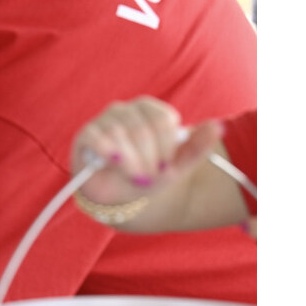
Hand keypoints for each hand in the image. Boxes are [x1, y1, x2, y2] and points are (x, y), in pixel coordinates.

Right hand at [71, 96, 222, 205]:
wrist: (120, 195)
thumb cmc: (150, 174)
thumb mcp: (178, 166)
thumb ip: (199, 146)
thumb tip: (219, 126)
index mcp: (150, 110)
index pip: (162, 121)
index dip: (167, 148)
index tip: (167, 166)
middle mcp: (126, 110)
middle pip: (142, 130)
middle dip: (149, 160)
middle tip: (151, 177)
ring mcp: (104, 120)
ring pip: (120, 135)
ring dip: (132, 162)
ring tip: (135, 176)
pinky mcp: (86, 134)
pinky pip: (98, 138)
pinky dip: (109, 152)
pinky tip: (116, 162)